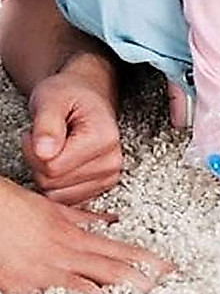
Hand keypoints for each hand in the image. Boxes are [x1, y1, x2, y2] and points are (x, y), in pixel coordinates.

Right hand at [0, 176, 172, 293]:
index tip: (166, 269)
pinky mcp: (19, 289)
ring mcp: (42, 274)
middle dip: (137, 282)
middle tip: (159, 293)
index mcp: (75, 236)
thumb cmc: (16, 208)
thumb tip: (110, 220)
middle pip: (109, 271)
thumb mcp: (57, 210)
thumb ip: (86, 218)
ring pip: (83, 288)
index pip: (120, 250)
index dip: (146, 260)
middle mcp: (63, 255)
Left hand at [22, 54, 121, 204]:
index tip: (37, 132)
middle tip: (46, 139)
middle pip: (53, 184)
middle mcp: (112, 162)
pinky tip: (62, 163)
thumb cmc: (68, 94)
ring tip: (56, 148)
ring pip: (56, 195)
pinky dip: (56, 184)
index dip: (33, 151)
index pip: (51, 168)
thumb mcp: (51, 99)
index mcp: (104, 139)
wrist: (86, 94)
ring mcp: (108, 176)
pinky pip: (65, 199)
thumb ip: (46, 124)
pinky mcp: (101, 186)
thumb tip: (44, 152)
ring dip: (47, 174)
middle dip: (38, 163)